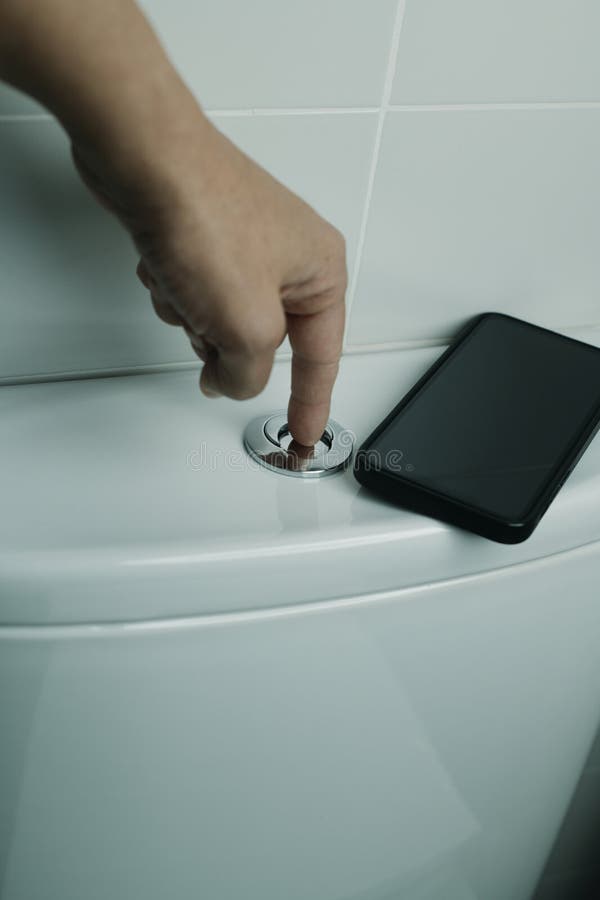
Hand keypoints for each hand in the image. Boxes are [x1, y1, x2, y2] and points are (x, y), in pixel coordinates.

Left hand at [73, 113, 346, 446]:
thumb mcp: (246, 324)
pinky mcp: (203, 240)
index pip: (323, 359)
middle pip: (261, 342)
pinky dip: (173, 290)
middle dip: (225, 341)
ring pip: (218, 322)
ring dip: (192, 315)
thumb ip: (248, 373)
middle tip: (210, 326)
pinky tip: (165, 262)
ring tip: (186, 281)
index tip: (305, 434)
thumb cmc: (205, 215)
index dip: (311, 404)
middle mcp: (288, 256)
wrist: (143, 158)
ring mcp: (243, 246)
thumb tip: (231, 381)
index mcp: (320, 271)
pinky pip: (191, 294)